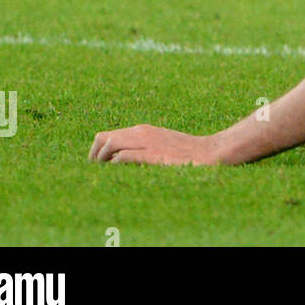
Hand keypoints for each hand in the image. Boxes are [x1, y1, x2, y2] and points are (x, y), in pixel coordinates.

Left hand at [89, 124, 223, 165]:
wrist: (209, 151)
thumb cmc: (187, 152)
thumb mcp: (162, 144)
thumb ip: (143, 147)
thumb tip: (122, 159)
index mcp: (142, 130)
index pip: (107, 135)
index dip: (97, 151)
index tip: (98, 165)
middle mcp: (141, 133)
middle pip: (103, 138)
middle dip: (94, 156)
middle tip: (96, 171)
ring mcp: (146, 142)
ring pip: (110, 144)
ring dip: (102, 160)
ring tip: (104, 174)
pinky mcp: (152, 154)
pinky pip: (123, 156)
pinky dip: (114, 164)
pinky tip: (118, 172)